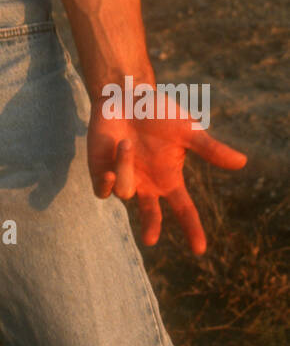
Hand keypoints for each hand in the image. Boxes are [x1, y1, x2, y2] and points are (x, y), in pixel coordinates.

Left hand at [87, 98, 246, 253]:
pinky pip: (102, 190)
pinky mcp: (102, 172)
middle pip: (150, 215)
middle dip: (150, 226)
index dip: (192, 230)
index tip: (200, 250)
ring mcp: (124, 180)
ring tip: (126, 143)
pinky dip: (106, 185)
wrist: (126, 96)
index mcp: (169, 180)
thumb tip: (242, 162)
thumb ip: (210, 149)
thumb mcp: (188, 131)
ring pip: (124, 192)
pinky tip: (110, 172)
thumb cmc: (160, 113)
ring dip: (125, 168)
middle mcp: (147, 185)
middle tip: (150, 238)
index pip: (184, 211)